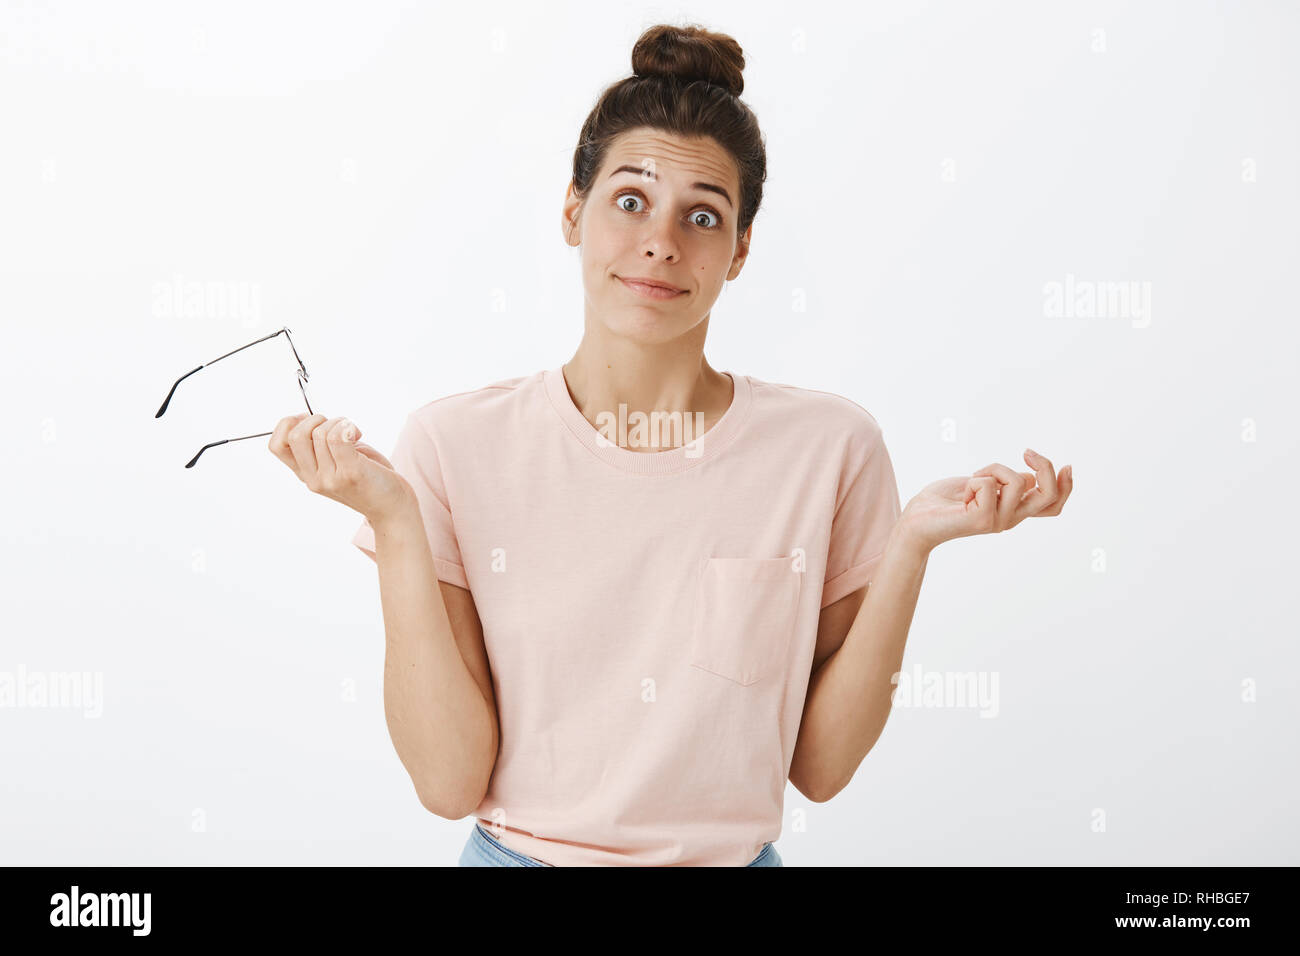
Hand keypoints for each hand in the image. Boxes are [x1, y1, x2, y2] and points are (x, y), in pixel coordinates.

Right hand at [268, 413, 413, 522]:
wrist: (394, 508)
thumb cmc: (370, 478)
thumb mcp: (336, 462)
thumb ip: (320, 446)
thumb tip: (308, 418)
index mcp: (306, 474)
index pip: (276, 446)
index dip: (289, 424)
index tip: (311, 420)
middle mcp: (314, 479)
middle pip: (295, 435)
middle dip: (316, 418)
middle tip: (336, 425)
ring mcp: (330, 478)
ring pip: (320, 433)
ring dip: (339, 422)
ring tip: (353, 432)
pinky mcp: (350, 473)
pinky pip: (338, 437)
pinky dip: (348, 427)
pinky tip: (358, 434)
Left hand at [897, 449, 1072, 552]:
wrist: (916, 520)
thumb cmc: (945, 501)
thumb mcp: (983, 485)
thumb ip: (1007, 484)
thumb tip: (1030, 477)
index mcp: (1014, 510)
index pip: (1052, 504)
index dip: (1066, 486)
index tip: (1067, 465)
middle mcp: (1010, 518)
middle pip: (1048, 496)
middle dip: (1045, 467)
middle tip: (1026, 451)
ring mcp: (998, 522)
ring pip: (1016, 481)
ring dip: (991, 469)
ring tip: (971, 482)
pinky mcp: (982, 521)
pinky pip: (988, 485)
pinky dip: (974, 481)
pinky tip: (962, 495)